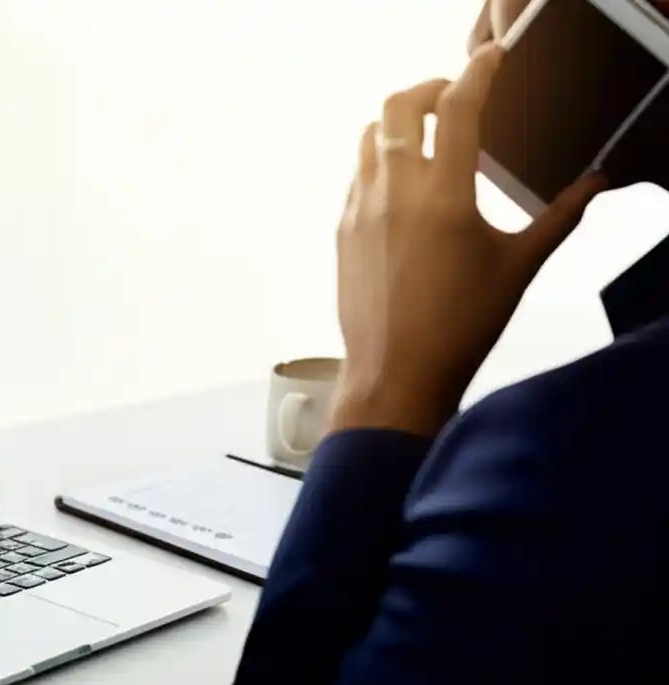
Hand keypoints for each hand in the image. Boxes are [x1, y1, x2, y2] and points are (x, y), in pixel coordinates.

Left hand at [330, 46, 606, 435]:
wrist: (396, 374)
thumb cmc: (458, 328)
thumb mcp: (518, 268)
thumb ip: (559, 219)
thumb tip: (592, 186)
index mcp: (443, 196)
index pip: (456, 108)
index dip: (476, 73)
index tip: (490, 60)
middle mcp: (394, 194)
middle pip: (397, 107)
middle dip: (427, 89)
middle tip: (451, 96)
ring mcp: (361, 210)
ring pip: (369, 137)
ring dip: (396, 123)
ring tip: (424, 135)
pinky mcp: (343, 230)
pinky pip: (356, 175)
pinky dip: (378, 161)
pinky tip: (401, 182)